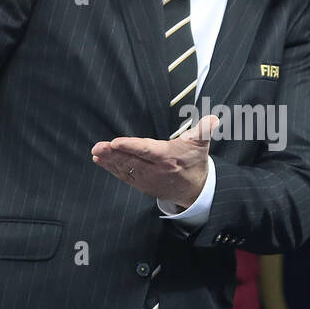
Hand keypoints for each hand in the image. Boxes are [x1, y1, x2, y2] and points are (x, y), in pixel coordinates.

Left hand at [91, 114, 217, 208]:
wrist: (195, 190)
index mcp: (168, 158)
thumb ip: (204, 130)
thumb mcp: (201, 145)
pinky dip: (111, 169)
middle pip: (131, 161)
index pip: (146, 151)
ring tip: (96, 152)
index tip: (116, 142)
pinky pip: (124, 176)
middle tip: (98, 147)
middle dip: (113, 154)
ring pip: (125, 169)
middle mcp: (156, 170)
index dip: (131, 147)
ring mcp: (147, 179)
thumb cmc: (195, 162)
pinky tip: (100, 160)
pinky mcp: (142, 185)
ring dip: (109, 161)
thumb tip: (213, 118)